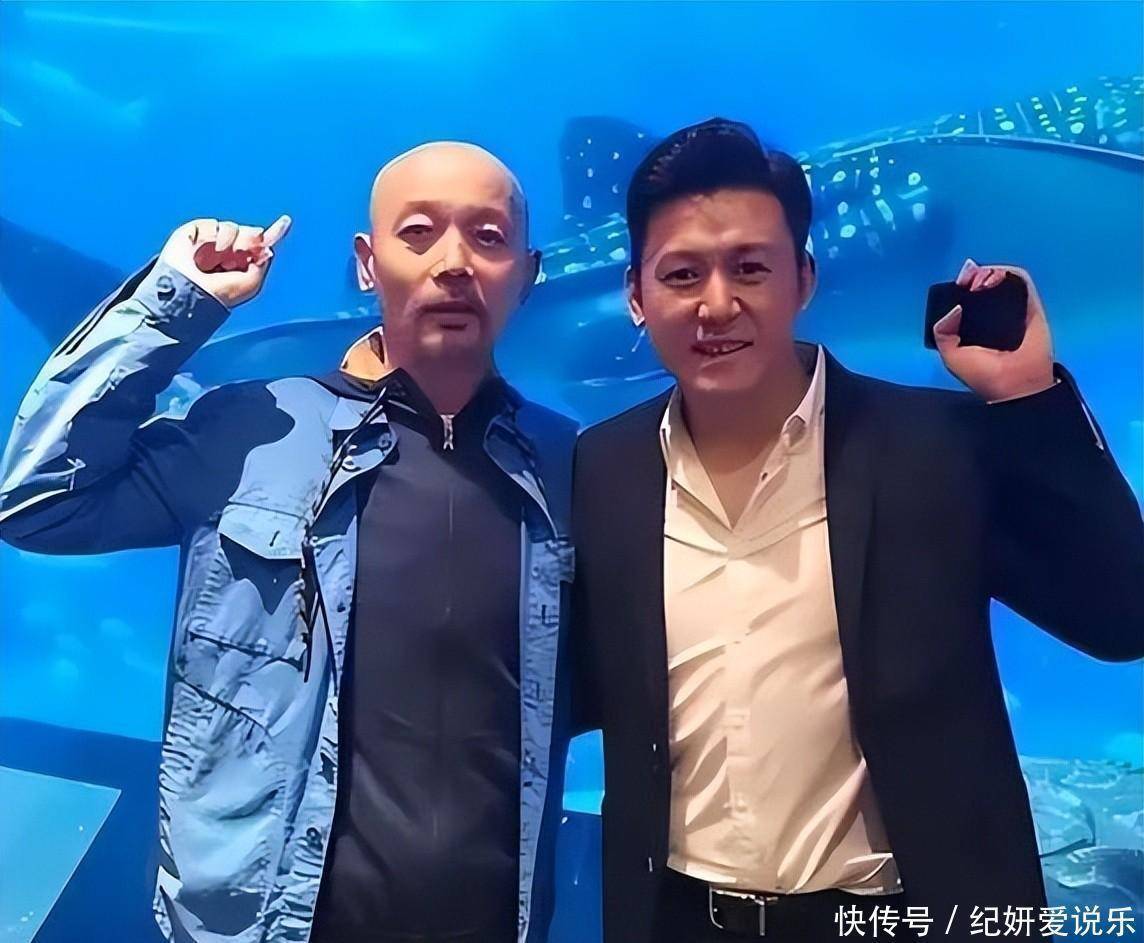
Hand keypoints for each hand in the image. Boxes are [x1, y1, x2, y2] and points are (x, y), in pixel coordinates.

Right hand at [159, 215, 290, 307]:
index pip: (260, 245)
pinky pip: (214, 224)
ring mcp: (211, 242)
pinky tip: (209, 249)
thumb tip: (267, 246)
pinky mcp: (195, 234)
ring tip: (221, 258)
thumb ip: (262, 262)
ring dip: (231, 241)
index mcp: (242, 264)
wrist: (191, 290)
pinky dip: (214, 236)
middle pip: (249, 232)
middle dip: (249, 240)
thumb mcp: (252, 283)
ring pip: (233, 227)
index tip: (286, 221)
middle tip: (241, 252)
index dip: (273, 233)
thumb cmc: (220, 294)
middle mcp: (228, 252)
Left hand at [932, 258, 1055, 401]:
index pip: (966, 295)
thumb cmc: (983, 375)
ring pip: (1002, 278)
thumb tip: (954, 307)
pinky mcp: (1031, 306)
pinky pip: (1022, 281)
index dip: (961, 285)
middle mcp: (993, 314)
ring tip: (979, 283)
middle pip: (983, 282)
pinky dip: (1009, 274)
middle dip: (973, 276)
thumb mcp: (951, 355)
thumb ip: (942, 331)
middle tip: (966, 281)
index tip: (958, 285)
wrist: (1014, 385)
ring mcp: (1013, 309)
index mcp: (974, 324)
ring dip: (989, 272)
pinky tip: (995, 279)